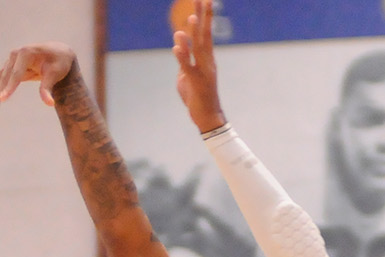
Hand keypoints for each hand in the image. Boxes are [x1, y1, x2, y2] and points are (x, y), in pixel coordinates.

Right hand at [0, 42, 76, 111]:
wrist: (57, 52)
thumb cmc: (58, 62)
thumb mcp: (55, 73)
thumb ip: (48, 87)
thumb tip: (49, 103)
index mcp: (25, 53)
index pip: (16, 74)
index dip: (10, 87)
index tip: (3, 99)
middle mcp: (13, 56)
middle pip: (2, 79)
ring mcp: (9, 62)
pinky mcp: (8, 69)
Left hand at [171, 0, 225, 132]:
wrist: (208, 117)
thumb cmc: (198, 97)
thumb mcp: (187, 76)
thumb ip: (183, 62)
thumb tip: (178, 50)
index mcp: (206, 59)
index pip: (205, 33)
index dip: (204, 17)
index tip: (204, 0)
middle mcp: (207, 62)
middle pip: (204, 35)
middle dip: (202, 17)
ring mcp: (203, 71)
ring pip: (198, 48)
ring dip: (193, 33)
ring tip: (190, 17)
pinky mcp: (196, 82)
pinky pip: (187, 67)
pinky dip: (182, 56)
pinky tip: (176, 46)